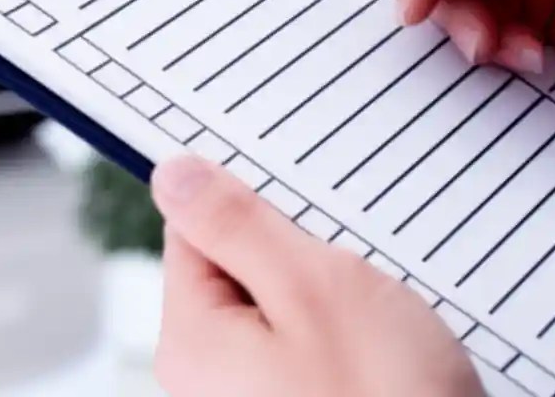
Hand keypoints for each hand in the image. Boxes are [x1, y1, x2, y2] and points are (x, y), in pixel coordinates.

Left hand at [151, 156, 482, 396]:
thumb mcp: (309, 287)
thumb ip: (235, 224)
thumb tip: (174, 177)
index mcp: (191, 341)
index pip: (191, 231)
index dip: (250, 212)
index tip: (298, 217)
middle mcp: (205, 379)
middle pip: (236, 271)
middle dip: (298, 261)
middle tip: (350, 285)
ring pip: (279, 310)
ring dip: (328, 301)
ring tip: (372, 326)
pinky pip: (305, 349)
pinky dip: (343, 339)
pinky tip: (380, 356)